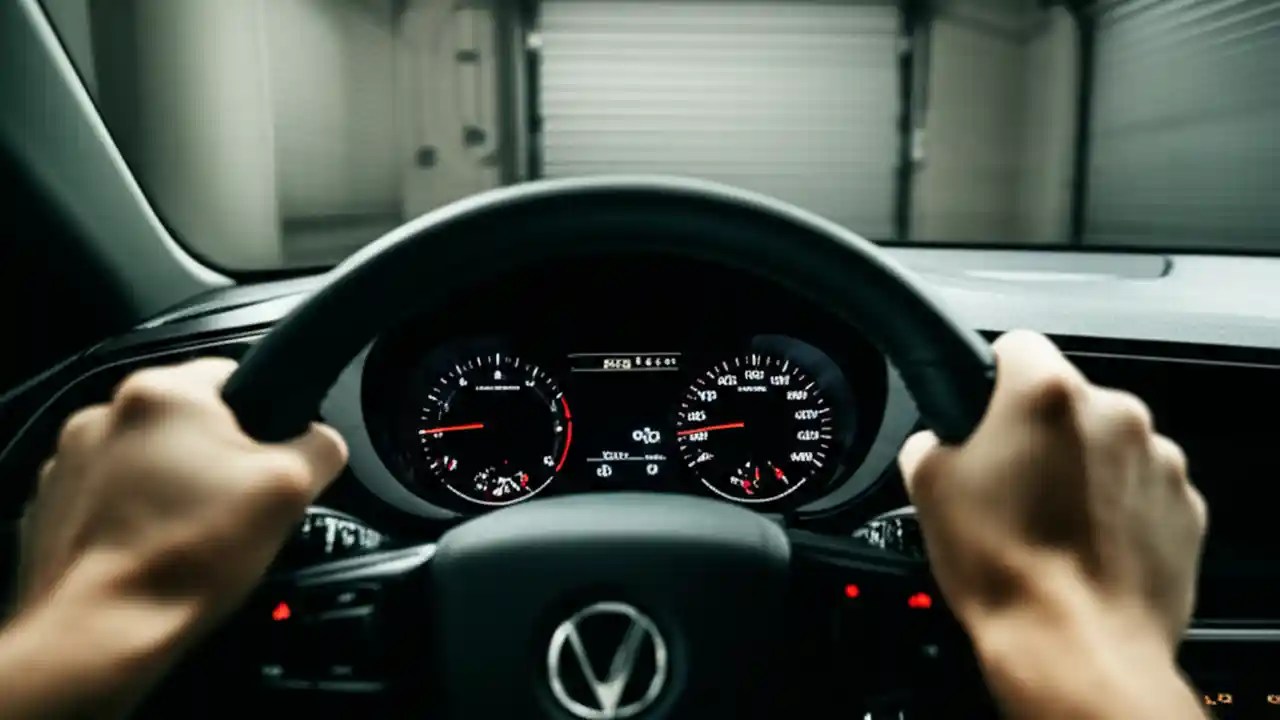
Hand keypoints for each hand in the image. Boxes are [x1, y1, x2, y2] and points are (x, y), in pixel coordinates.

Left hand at [5, 358, 345, 716]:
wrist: (103, 631)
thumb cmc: (185, 558)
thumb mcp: (291, 490)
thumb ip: (321, 448)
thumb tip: (324, 442)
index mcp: (164, 393)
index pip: (236, 374)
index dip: (266, 421)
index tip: (269, 463)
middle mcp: (104, 414)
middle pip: (189, 423)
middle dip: (217, 460)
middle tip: (238, 508)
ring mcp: (71, 461)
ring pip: (149, 460)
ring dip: (173, 487)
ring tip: (194, 536)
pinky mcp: (53, 504)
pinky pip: (112, 498)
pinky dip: (136, 517)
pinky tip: (157, 550)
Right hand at [899, 331, 1206, 717]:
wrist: (1074, 648)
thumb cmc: (1004, 569)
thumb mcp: (928, 490)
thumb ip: (930, 445)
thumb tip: (936, 445)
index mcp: (1046, 394)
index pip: (1016, 345)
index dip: (991, 377)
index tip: (984, 407)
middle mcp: (1114, 413)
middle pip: (1068, 399)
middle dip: (1040, 432)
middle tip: (1007, 483)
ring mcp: (1159, 460)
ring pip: (1109, 444)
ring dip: (1082, 469)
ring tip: (1048, 523)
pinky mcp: (1185, 507)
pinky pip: (1142, 489)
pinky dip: (1118, 508)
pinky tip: (1084, 545)